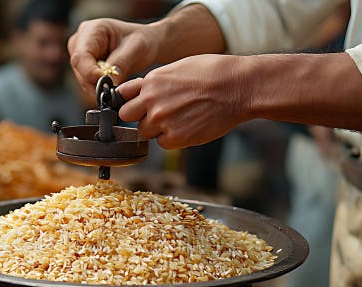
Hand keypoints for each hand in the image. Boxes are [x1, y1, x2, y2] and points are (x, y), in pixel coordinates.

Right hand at [68, 18, 163, 91]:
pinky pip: (88, 84)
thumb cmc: (142, 40)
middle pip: (80, 70)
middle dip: (96, 84)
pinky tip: (115, 86)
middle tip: (117, 91)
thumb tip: (108, 83)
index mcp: (91, 30)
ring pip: (83, 80)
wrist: (146, 44)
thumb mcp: (136, 48)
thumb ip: (121, 63)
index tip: (106, 85)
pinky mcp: (84, 68)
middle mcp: (80, 42)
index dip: (90, 73)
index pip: (81, 56)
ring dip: (100, 88)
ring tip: (120, 86)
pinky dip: (101, 89)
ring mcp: (80, 55)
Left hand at [117, 54, 251, 148]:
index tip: (137, 105)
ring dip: (156, 129)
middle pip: (128, 117)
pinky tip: (188, 126)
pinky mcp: (176, 138)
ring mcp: (162, 121)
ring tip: (180, 118)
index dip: (131, 101)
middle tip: (159, 114)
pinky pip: (162, 144)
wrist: (238, 87)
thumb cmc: (213, 73)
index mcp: (151, 81)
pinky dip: (172, 139)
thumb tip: (138, 92)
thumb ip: (154, 83)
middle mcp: (151, 101)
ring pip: (145, 132)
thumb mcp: (177, 68)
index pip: (123, 97)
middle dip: (140, 116)